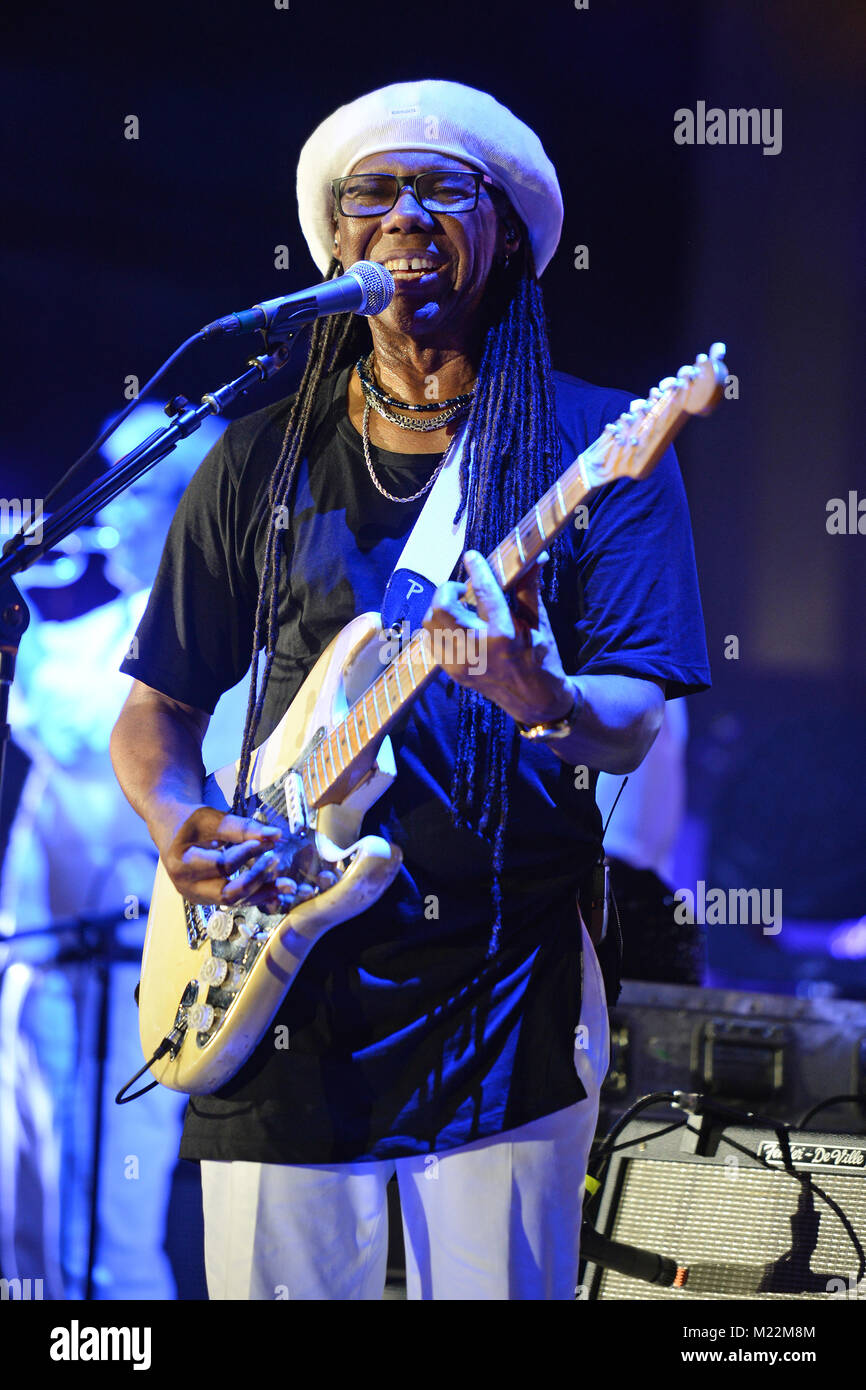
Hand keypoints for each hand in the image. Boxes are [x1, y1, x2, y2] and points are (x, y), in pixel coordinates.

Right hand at [161, 806, 296, 909]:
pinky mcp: (206, 899)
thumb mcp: (212, 818)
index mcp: (181, 863)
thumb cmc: (190, 821)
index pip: (221, 865)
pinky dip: (255, 896)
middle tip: (279, 864)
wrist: (169, 828)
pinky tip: (276, 892)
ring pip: (233, 902)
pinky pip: (233, 901)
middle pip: (226, 893)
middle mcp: (186, 886)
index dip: (246, 854)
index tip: (267, 843)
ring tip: (287, 885)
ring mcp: (196, 896)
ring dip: (262, 893)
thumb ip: (242, 828)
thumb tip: (275, 836)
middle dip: (256, 881)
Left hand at [423, 550, 573, 725]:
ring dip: (441, 608)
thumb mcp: (539, 623)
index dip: (476, 569)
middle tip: (461, 589)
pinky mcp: (452, 673)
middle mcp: (476, 650)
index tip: (472, 556)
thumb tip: (536, 557)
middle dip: (448, 589)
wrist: (534, 701)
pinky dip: (441, 627)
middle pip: (441, 607)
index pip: (483, 592)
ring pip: (430, 623)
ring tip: (460, 607)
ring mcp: (460, 664)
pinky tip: (458, 626)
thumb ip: (529, 588)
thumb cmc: (541, 658)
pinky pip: (432, 640)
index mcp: (503, 635)